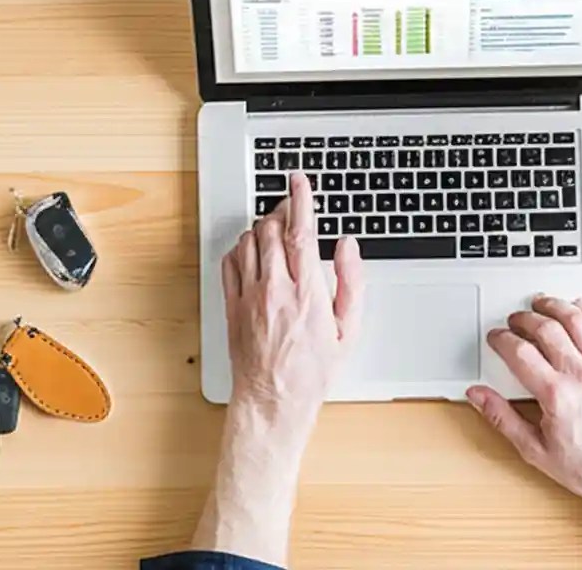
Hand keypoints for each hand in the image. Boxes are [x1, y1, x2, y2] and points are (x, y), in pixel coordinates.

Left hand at [192, 172, 363, 564]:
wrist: (274, 400)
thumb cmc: (313, 371)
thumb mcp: (349, 329)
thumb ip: (351, 282)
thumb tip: (347, 247)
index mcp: (307, 294)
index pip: (302, 232)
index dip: (301, 199)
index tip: (299, 180)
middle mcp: (275, 290)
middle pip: (272, 230)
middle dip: (283, 211)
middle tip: (293, 208)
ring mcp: (249, 297)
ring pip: (249, 242)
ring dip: (264, 228)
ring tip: (277, 231)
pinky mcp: (231, 306)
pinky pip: (230, 262)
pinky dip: (242, 248)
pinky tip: (254, 253)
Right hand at [466, 296, 581, 569]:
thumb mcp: (535, 450)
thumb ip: (502, 418)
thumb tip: (478, 396)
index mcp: (556, 395)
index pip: (520, 352)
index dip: (502, 339)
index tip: (496, 338)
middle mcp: (581, 375)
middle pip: (548, 329)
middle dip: (525, 319)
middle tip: (514, 320)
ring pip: (578, 321)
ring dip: (556, 306)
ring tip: (541, 303)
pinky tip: (579, 309)